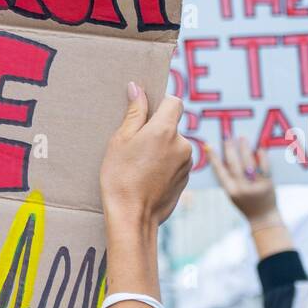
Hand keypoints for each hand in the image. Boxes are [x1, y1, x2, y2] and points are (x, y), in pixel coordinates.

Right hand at [99, 83, 191, 229]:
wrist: (132, 218)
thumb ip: (134, 113)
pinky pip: (176, 163)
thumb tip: (137, 89)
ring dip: (162, 149)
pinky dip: (165, 166)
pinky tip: (148, 178)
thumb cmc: (120, 179)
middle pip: (173, 126)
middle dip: (157, 131)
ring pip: (175, 145)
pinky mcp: (186, 179)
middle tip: (135, 147)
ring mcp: (187, 163)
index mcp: (165, 130)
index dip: (160, 104)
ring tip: (140, 166)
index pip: (173, 102)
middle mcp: (182, 143)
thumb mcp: (120, 142)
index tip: (145, 115)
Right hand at [207, 137, 278, 223]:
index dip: (214, 158)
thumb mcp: (232, 194)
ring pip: (248, 163)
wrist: (263, 217)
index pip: (220, 172)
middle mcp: (242, 188)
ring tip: (242, 138)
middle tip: (227, 137)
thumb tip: (224, 158)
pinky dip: (262, 156)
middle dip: (230, 149)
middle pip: (234, 165)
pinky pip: (264, 167)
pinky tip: (259, 148)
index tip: (210, 146)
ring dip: (244, 149)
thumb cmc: (245, 204)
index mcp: (231, 191)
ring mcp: (255, 186)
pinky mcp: (268, 183)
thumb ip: (228, 180)